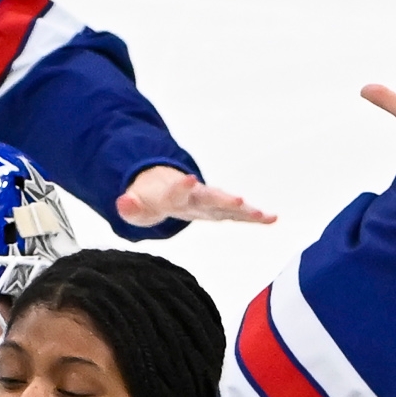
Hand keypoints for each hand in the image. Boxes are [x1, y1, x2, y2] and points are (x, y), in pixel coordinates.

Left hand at [112, 163, 273, 228]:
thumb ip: (130, 207)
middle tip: (238, 199)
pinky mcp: (219, 209)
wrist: (163, 186)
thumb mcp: (136, 207)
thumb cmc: (150, 200)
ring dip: (245, 210)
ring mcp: (209, 202)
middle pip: (210, 197)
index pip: (176, 192)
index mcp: (173, 195)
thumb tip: (122, 203)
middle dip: (223, 199)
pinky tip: (273, 219)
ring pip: (228, 205)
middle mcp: (195, 196)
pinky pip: (238, 214)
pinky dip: (254, 216)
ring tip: (263, 214)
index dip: (181, 187)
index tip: (189, 178)